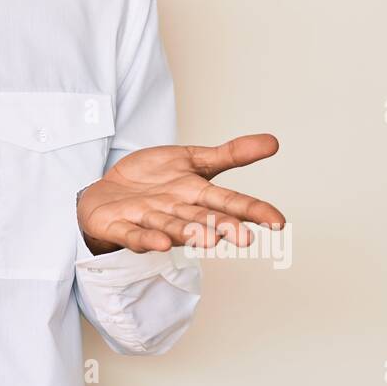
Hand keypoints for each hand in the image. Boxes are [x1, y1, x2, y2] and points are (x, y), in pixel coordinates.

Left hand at [77, 134, 285, 255]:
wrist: (108, 191)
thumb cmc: (153, 180)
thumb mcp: (192, 159)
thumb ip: (230, 154)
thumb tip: (274, 142)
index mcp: (196, 195)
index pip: (230, 202)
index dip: (253, 211)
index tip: (278, 222)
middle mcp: (177, 212)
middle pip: (203, 219)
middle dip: (222, 227)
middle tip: (245, 239)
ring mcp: (149, 220)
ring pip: (171, 228)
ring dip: (188, 234)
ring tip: (208, 241)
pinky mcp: (121, 226)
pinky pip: (134, 234)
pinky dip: (146, 239)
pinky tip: (160, 243)